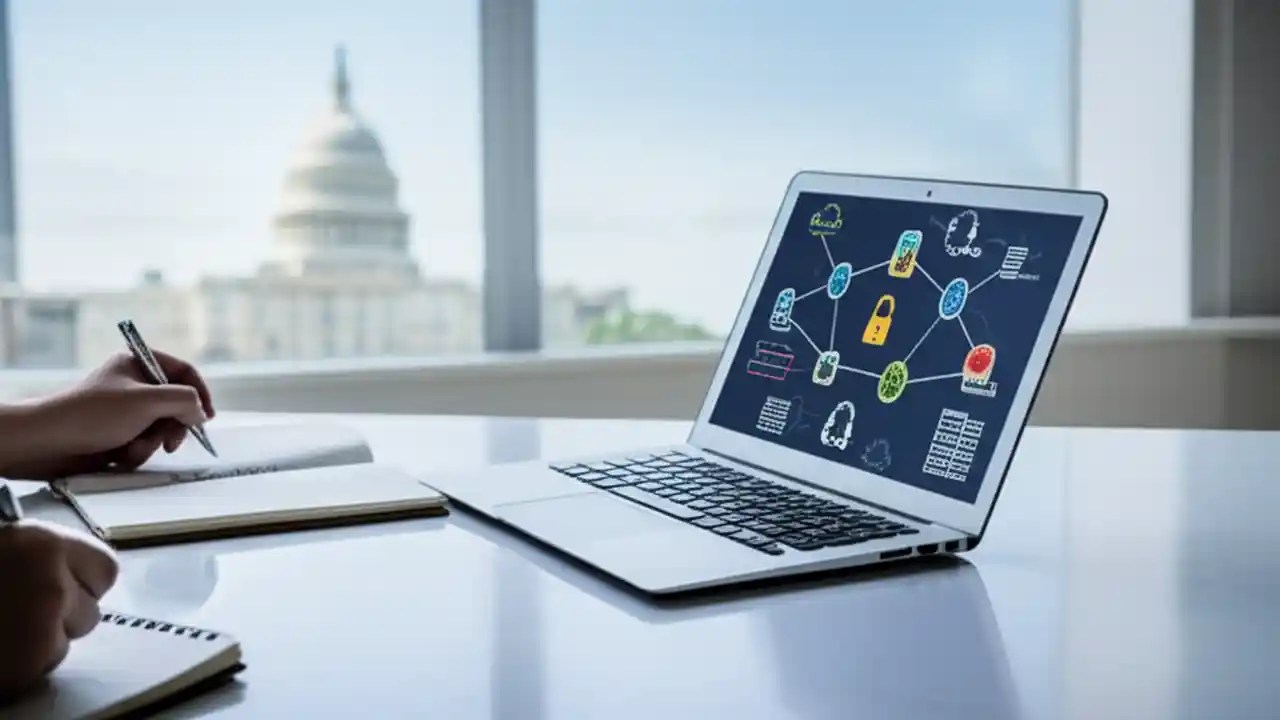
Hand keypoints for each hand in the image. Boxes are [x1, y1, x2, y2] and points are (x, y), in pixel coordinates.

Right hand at [0, 520, 118, 699]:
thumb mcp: (6, 547)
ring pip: (68, 643)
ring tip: (1, 629)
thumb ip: (44, 559)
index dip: (83, 583)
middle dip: (62, 617)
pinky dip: (22, 666)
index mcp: (46, 543)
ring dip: (42, 643)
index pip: (106, 571)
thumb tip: (78, 580)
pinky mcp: (26, 665)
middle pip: (91, 612)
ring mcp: (41, 626)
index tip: (60, 586)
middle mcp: (52, 582)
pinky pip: (43, 669)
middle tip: (18, 611)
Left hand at [1, 351, 216, 478]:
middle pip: (175, 404)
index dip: (200, 394)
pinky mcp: (117, 433)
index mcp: (138, 362)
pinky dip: (137, 451)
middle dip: (172, 426)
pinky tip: (120, 454)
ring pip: (161, 427)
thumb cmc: (94, 414)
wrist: (48, 442)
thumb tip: (200, 413)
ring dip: (151, 442)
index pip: (184, 372)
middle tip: (171, 442)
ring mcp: (126, 410)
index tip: (207, 417)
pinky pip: (144, 442)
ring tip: (132, 448)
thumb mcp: (147, 401)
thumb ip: (184, 401)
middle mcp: (133, 384)